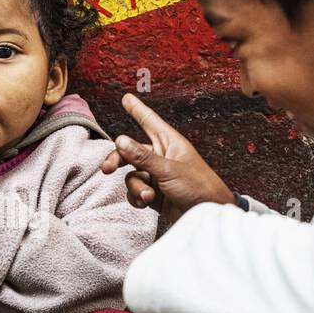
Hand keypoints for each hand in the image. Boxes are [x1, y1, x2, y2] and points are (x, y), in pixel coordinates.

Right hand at [100, 94, 235, 221]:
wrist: (205, 214)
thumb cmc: (198, 186)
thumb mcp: (168, 170)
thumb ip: (142, 157)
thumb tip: (120, 140)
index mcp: (170, 143)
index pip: (150, 121)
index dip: (137, 110)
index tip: (126, 98)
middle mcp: (161, 157)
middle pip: (130, 152)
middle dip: (118, 160)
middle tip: (107, 169)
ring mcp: (156, 176)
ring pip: (132, 175)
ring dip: (136, 187)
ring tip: (148, 195)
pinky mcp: (154, 193)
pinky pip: (135, 191)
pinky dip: (138, 197)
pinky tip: (147, 202)